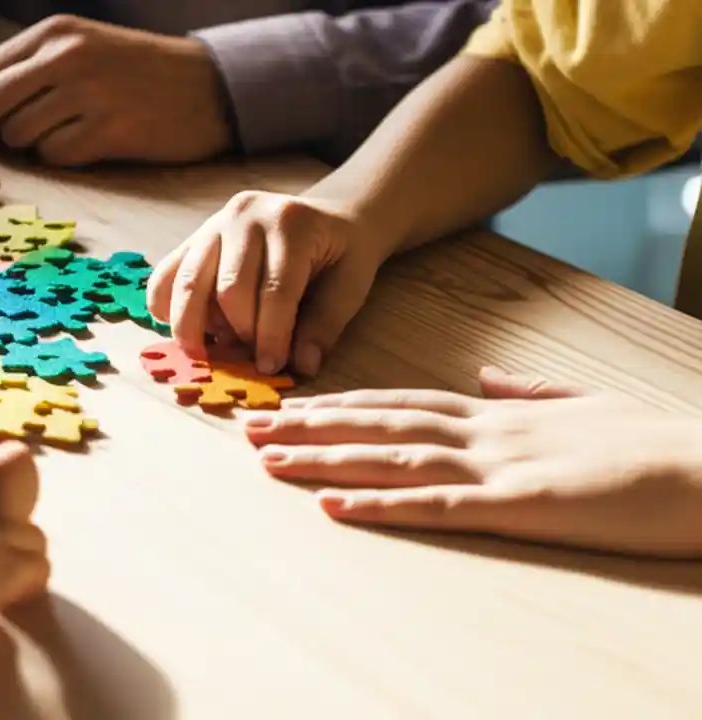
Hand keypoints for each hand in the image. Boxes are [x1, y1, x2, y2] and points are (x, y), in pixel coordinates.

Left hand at [0, 15, 232, 166]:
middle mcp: (66, 58)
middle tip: (20, 134)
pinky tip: (88, 143)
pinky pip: (55, 156)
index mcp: (53, 33)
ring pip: (19, 136)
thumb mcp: (76, 48)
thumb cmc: (133, 70)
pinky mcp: (109, 131)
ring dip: (32, 145)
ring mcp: (88, 94)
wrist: (208, 87)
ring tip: (63, 132)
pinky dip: (63, 157)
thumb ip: (16, 67)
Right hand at [147, 191, 385, 375]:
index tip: (271, 368)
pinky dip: (166, 307)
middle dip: (238, 332)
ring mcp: (214, 223)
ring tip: (203, 355)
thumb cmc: (340, 253)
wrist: (326, 217)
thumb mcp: (350, 284)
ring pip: (188, 281)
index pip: (275, 289)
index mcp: (291, 223)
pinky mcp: (195, 237)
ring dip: (191, 327)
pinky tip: (186, 328)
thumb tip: (303, 365)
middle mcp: (246, 215)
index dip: (271, 336)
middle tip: (247, 359)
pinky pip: (166, 274)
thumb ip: (325, 324)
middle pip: (228, 287)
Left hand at [245, 367, 701, 557]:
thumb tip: (487, 379)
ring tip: (266, 459)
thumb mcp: (584, 402)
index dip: (340, 404)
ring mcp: (501, 466)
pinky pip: (438, 507)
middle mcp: (486, 430)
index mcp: (498, 411)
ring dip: (325, 459)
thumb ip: (528, 390)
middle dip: (309, 425)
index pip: (400, 402)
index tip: (290, 404)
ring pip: (393, 458)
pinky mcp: (522, 505)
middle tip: (246, 424)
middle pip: (380, 423)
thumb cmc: (656, 443)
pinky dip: (381, 505)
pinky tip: (334, 507)